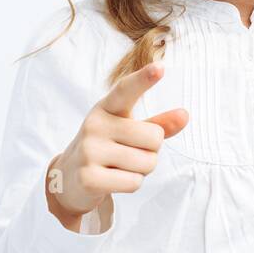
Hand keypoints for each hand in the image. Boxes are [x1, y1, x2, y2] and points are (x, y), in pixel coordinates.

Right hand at [46, 60, 187, 228]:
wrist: (69, 177)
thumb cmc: (106, 148)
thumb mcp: (129, 132)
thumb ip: (157, 125)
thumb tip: (185, 115)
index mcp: (106, 108)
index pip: (126, 90)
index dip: (143, 79)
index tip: (160, 68)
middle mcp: (95, 125)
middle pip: (154, 138)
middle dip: (151, 152)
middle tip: (128, 154)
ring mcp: (89, 151)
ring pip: (147, 163)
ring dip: (141, 171)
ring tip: (119, 167)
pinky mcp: (89, 178)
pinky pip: (134, 182)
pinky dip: (131, 184)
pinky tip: (113, 180)